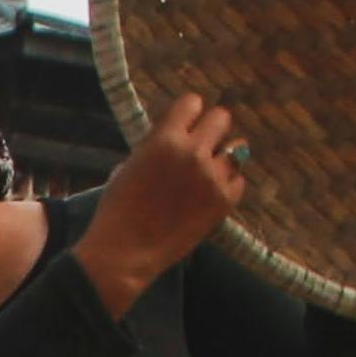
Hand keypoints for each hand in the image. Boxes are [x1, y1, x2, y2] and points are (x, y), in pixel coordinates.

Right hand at [76, 90, 252, 313]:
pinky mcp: (224, 201)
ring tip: (207, 174)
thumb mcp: (130, 165)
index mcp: (164, 139)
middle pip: (221, 118)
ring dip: (223, 157)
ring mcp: (212, 177)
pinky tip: (207, 197)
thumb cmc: (117, 210)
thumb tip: (180, 136)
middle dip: (211, 130)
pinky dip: (227, 186)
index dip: (189, 114)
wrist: (124, 253)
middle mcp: (192, 152)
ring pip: (237, 150)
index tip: (186, 126)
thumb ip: (158, 145)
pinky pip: (238, 181)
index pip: (192, 103)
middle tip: (201, 147)